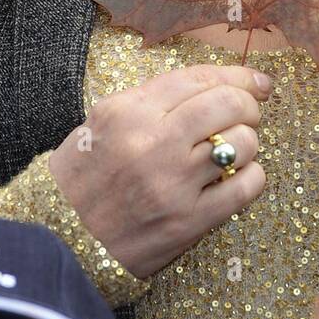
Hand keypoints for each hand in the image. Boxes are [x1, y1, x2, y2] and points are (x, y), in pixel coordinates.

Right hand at [48, 62, 270, 278]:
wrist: (61, 242)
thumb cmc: (83, 178)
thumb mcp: (102, 123)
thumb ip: (153, 100)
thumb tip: (215, 86)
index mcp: (128, 111)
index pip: (199, 78)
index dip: (237, 76)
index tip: (256, 81)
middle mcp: (152, 142)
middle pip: (228, 104)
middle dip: (248, 104)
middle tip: (248, 114)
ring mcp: (173, 183)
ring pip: (242, 142)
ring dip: (247, 142)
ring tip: (232, 151)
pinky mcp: (188, 222)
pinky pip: (245, 187)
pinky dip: (252, 176)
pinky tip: (236, 177)